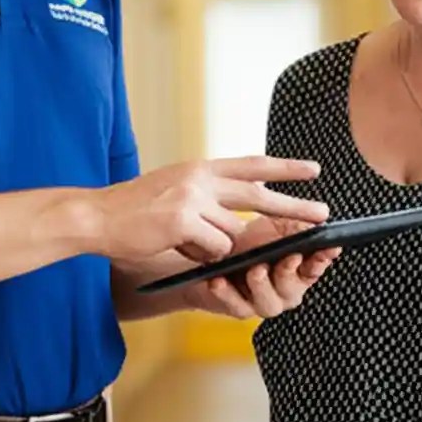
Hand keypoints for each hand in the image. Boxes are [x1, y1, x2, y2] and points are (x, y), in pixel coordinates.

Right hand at [92, 157, 329, 263]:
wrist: (98, 217)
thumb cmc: (135, 211)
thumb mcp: (176, 190)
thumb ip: (208, 196)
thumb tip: (242, 221)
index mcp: (201, 167)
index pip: (252, 164)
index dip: (284, 167)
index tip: (314, 169)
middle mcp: (200, 177)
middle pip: (259, 194)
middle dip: (294, 206)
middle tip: (323, 213)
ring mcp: (193, 198)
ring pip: (231, 234)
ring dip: (215, 247)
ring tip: (182, 240)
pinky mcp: (183, 220)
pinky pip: (213, 249)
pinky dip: (201, 257)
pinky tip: (177, 246)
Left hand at [183, 216, 340, 318]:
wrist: (214, 253)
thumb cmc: (250, 239)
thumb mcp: (275, 226)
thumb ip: (296, 226)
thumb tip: (319, 220)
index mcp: (298, 270)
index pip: (316, 267)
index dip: (322, 259)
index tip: (325, 248)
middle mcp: (285, 290)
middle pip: (293, 289)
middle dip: (289, 273)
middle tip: (287, 257)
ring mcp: (262, 301)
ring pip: (268, 303)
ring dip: (261, 285)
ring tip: (255, 269)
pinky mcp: (238, 308)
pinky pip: (236, 306)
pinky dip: (227, 294)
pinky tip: (219, 280)